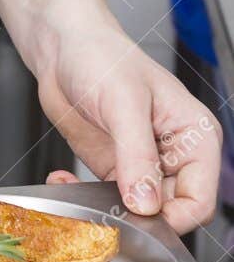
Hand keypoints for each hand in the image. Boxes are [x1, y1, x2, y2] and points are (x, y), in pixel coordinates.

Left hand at [35, 19, 219, 233]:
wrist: (61, 46)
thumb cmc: (101, 55)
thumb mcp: (123, 103)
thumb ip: (137, 157)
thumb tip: (146, 204)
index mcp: (195, 136)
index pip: (200, 199)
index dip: (173, 216)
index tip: (139, 216)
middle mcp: (175, 154)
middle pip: (171, 211)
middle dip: (136, 216)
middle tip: (102, 208)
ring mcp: (143, 163)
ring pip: (138, 211)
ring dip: (106, 209)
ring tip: (76, 190)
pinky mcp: (113, 167)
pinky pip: (108, 199)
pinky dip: (84, 197)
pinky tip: (64, 178)